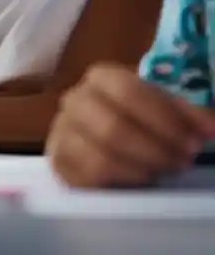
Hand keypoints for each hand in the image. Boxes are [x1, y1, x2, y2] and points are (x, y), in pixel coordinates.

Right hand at [46, 63, 214, 187]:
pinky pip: (88, 178)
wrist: (101, 129)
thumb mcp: (163, 106)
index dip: (165, 119)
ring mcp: (61, 131)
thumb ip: (187, 114)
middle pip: (112, 128)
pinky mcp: (58, 161)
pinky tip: (140, 177)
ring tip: (163, 170)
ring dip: (141, 168)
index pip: (128, 92)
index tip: (196, 141)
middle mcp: (74, 100)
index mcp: (100, 77)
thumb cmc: (138, 114)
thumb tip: (210, 128)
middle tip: (183, 161)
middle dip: (155, 150)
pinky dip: (121, 180)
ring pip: (99, 157)